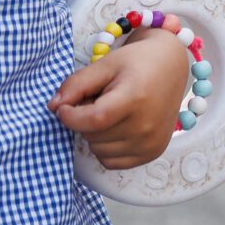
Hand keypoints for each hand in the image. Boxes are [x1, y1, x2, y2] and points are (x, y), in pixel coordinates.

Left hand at [51, 16, 192, 169]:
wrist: (171, 67)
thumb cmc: (136, 63)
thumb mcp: (104, 65)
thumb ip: (76, 85)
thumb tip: (53, 107)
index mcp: (135, 99)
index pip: (93, 120)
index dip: (70, 117)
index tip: (62, 108)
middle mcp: (146, 126)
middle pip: (93, 136)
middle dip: (84, 120)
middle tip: (98, 101)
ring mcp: (150, 143)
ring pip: (98, 151)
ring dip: (95, 135)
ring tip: (110, 112)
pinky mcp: (152, 152)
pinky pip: (111, 162)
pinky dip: (105, 148)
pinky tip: (116, 127)